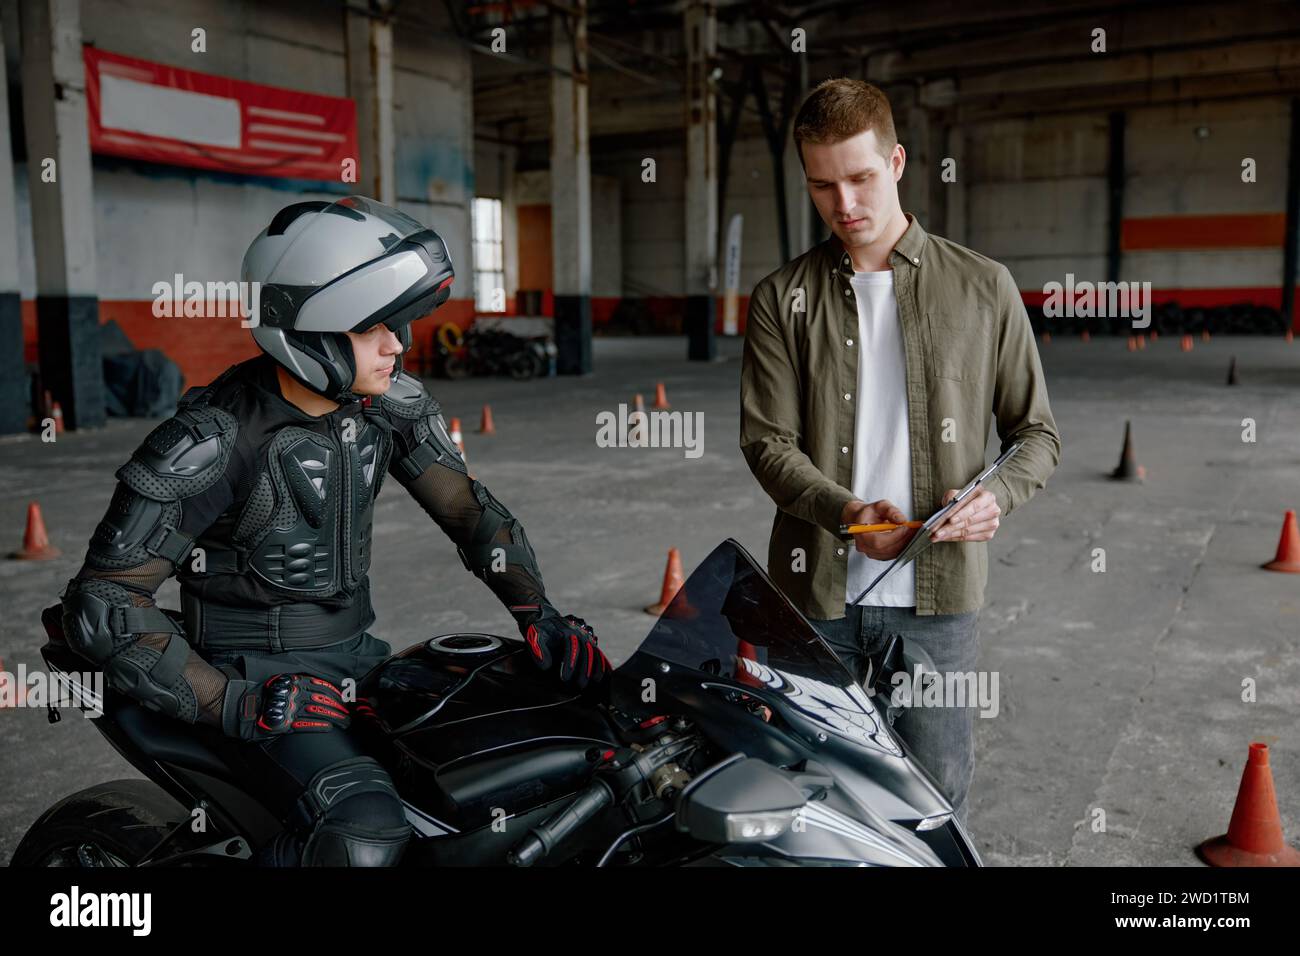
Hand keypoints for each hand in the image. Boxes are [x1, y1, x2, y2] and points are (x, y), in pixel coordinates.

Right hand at [226, 674, 350, 740]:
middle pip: (324, 700)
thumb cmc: (260, 694)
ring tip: (345, 722)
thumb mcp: (281, 682)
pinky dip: (319, 726)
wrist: (240, 705)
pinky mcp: (285, 723)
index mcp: (295, 683)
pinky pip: (306, 725)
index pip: (322, 687)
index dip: (336, 693)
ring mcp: (291, 709)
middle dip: (339, 707)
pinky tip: (329, 728)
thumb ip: (297, 683)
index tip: (345, 698)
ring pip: (319, 712)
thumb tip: (315, 685)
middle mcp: (295, 695)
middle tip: (349, 714)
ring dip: (335, 718)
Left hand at [510, 604, 609, 688]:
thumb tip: (546, 667)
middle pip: (584, 652)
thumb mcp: (535, 638)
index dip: (569, 664)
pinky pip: (597, 652)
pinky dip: (601, 663)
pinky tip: (600, 676)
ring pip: (593, 652)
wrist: (547, 619)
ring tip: (593, 682)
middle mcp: (579, 633)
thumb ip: (539, 651)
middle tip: (580, 685)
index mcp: (566, 632)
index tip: (565, 678)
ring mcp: (585, 636)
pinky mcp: (588, 641)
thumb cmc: (540, 631)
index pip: (570, 649)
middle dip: (583, 669)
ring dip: (594, 667)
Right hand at [841, 499, 917, 560]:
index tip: (906, 527)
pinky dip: (903, 547)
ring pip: (891, 554)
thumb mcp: (880, 505)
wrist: (864, 519)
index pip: (878, 541)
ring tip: (913, 533)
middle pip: (886, 549)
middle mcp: (864, 546)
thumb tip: (901, 520)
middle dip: (902, 540)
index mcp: (861, 533)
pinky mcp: (880, 555)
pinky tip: (909, 538)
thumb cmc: (870, 513)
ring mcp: (871, 553)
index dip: (894, 536)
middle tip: (914, 530)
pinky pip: (893, 555)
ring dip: (905, 544)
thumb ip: (890, 510)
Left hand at [929, 487, 1000, 542]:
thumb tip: (948, 506)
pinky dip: (954, 538)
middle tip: (936, 532)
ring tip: (936, 536)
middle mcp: (993, 510)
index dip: (961, 513)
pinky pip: (968, 538)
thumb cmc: (964, 499)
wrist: (972, 506)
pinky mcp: (988, 534)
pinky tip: (944, 537)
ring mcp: (992, 524)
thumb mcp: (957, 493)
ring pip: (967, 531)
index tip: (949, 520)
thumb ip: (952, 496)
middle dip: (950, 527)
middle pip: (969, 521)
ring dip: (949, 534)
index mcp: (988, 497)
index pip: (974, 506)